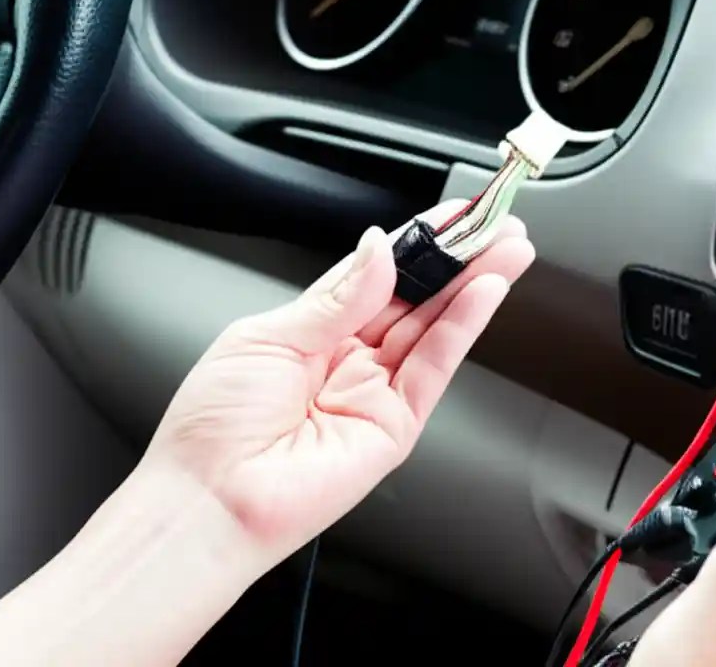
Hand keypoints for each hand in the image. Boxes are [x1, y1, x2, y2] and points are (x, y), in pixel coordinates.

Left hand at [140, 208, 534, 561]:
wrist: (208, 500)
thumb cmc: (213, 428)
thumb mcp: (268, 336)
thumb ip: (338, 296)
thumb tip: (379, 250)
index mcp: (312, 334)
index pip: (376, 277)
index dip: (413, 244)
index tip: (448, 215)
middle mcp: (348, 361)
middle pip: (414, 300)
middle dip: (457, 261)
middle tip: (494, 225)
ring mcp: (375, 393)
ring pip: (434, 329)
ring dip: (473, 286)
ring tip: (507, 248)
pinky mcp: (396, 426)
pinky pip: (435, 368)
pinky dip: (463, 328)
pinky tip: (485, 292)